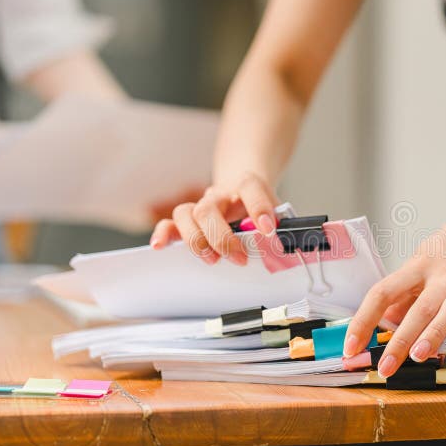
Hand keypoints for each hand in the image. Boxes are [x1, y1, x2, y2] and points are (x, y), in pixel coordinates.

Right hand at [149, 172, 277, 265]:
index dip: (259, 207)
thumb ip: (281, 227)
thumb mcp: (276, 212)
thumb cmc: (259, 206)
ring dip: (196, 240)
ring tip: (211, 259)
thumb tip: (284, 249)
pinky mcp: (187, 218)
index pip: (250, 188)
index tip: (269, 229)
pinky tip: (160, 247)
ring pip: (186, 213)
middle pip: (209, 208)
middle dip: (222, 238)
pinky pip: (169, 223)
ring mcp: (201, 205)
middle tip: (239, 258)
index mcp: (246, 185)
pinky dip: (164, 234)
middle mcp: (220, 194)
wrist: (243, 186)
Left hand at [343, 192, 445, 375]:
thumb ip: (408, 290)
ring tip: (418, 357)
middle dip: (400, 339)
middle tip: (385, 367)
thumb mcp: (426, 257)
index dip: (364, 319)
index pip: (384, 291)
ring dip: (435, 334)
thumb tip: (385, 319)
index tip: (351, 346)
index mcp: (420, 264)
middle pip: (419, 307)